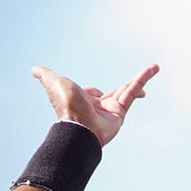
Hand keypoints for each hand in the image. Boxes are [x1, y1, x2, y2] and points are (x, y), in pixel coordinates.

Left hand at [32, 64, 158, 146]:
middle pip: (116, 91)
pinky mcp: (121, 112)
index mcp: (85, 103)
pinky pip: (133, 91)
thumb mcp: (54, 83)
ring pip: (129, 89)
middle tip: (141, 76)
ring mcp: (112, 111)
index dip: (91, 90)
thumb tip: (35, 69)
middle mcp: (100, 108)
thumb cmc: (65, 105)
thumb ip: (46, 76)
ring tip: (155, 67)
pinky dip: (143, 79)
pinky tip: (153, 68)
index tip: (85, 94)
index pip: (94, 92)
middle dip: (127, 85)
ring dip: (142, 77)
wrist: (78, 124)